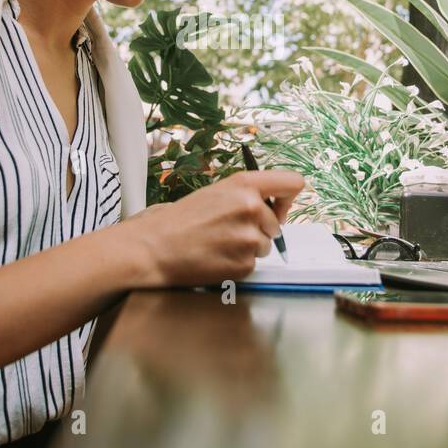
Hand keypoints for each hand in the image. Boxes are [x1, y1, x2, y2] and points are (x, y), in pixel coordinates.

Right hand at [131, 170, 306, 287]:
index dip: (288, 198)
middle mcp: (252, 208)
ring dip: (248, 247)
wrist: (155, 247)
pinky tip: (216, 256)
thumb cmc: (181, 219)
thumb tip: (276, 209)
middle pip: (276, 224)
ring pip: (265, 245)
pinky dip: (238, 263)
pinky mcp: (245, 264)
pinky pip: (252, 264)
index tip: (280, 207)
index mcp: (245, 185)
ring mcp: (250, 238)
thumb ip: (248, 195)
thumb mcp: (216, 192)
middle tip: (228, 231)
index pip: (292, 183)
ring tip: (219, 243)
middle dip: (259, 229)